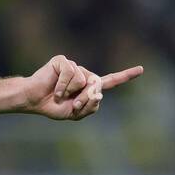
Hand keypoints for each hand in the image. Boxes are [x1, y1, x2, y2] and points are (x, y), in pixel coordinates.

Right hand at [23, 54, 142, 119]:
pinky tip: (55, 89)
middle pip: (97, 84)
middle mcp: (83, 73)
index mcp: (88, 85)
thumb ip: (90, 105)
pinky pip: (71, 74)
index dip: (125, 76)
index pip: (109, 81)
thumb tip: (98, 90)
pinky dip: (63, 86)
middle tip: (71, 104)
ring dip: (71, 92)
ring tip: (59, 95)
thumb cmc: (53, 106)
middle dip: (85, 98)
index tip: (141, 69)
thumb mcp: (76, 113)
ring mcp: (73, 66)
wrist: (33, 101)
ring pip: (83, 79)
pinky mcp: (62, 61)